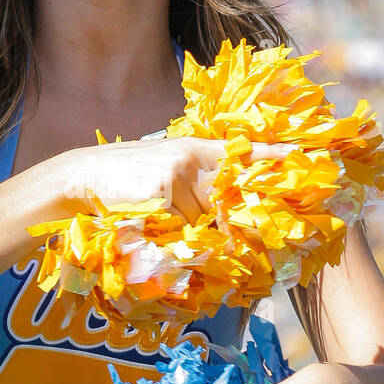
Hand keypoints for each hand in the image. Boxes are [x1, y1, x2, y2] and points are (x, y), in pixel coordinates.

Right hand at [55, 137, 292, 225]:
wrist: (82, 178)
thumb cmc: (125, 180)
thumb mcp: (165, 168)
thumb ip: (195, 181)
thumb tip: (222, 214)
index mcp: (194, 148)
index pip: (242, 151)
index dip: (273, 155)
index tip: (301, 156)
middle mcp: (191, 158)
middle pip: (225, 198)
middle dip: (225, 218)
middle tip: (218, 227)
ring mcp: (177, 175)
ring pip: (202, 220)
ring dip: (186, 231)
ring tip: (156, 217)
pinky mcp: (161, 193)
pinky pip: (179, 228)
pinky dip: (167, 235)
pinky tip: (146, 221)